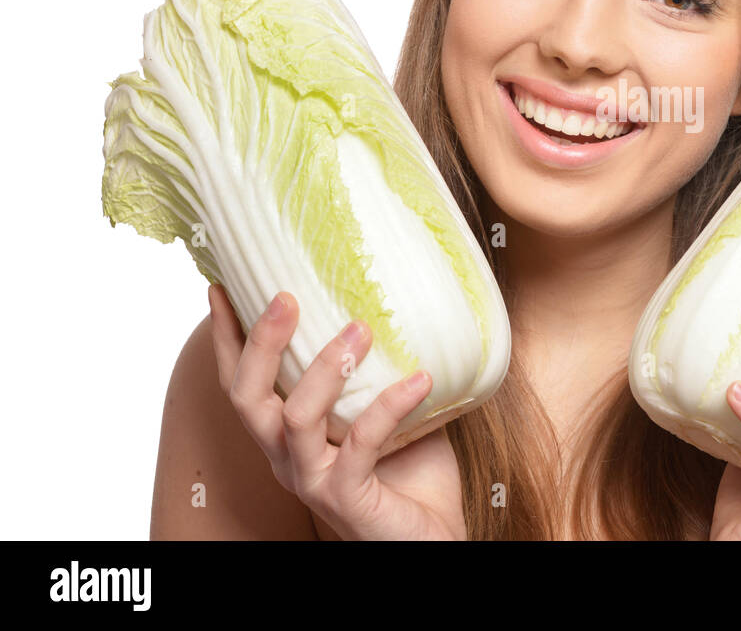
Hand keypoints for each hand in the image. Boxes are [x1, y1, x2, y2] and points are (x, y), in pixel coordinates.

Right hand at [209, 284, 465, 540]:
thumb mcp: (385, 413)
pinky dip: (390, 404)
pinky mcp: (349, 498)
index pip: (240, 384)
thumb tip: (387, 304)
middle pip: (247, 398)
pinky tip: (423, 378)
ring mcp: (314, 481)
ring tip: (361, 329)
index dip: (227, 339)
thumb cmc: (410, 474)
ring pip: (296, 419)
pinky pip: (362, 443)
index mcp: (286, 437)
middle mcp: (287, 459)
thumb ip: (375, 371)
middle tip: (286, 297)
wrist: (432, 540)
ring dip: (326, 368)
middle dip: (260, 344)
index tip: (221, 287)